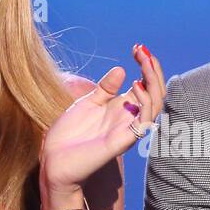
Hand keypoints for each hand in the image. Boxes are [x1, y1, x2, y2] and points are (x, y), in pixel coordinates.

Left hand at [39, 44, 166, 192]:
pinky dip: (144, 102)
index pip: (146, 86)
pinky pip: (143, 122)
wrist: (53, 161)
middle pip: (156, 93)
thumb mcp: (87, 103)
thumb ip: (105, 89)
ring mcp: (127, 130)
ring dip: (153, 82)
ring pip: (155, 105)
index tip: (138, 48)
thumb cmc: (68, 136)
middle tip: (143, 51)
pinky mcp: (122, 141)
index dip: (146, 66)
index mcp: (122, 110)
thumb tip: (122, 69)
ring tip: (144, 62)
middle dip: (153, 70)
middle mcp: (129, 119)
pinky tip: (136, 85)